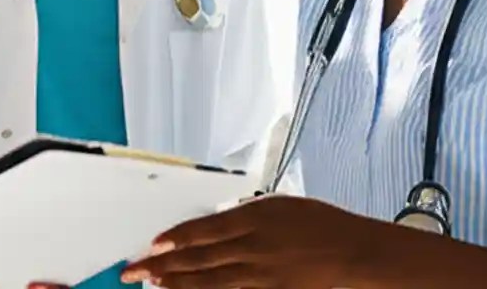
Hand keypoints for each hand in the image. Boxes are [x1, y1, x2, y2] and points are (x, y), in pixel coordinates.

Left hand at [120, 195, 378, 288]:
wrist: (352, 249)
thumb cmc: (316, 222)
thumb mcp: (276, 205)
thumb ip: (243, 215)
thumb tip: (214, 222)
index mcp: (253, 218)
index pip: (203, 229)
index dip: (175, 238)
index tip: (151, 244)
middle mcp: (252, 246)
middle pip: (199, 257)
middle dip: (163, 264)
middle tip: (134, 270)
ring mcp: (261, 274)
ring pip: (210, 281)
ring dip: (178, 283)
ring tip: (152, 285)